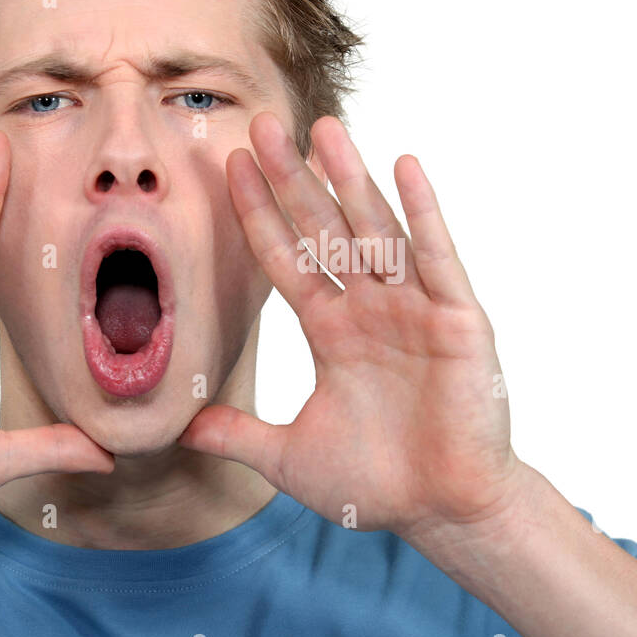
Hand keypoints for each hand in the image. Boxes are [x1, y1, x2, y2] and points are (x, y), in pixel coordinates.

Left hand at [178, 113, 524, 538]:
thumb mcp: (290, 457)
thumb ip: (238, 434)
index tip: (229, 167)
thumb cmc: (377, 484)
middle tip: (263, 124)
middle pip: (324, 229)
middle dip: (292, 178)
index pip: (287, 258)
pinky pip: (437, 258)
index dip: (259, 213)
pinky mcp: (456, 319)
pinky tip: (404, 166)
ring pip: (375, 230)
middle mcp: (370, 309)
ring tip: (324, 127)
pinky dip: (423, 212)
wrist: (444, 512)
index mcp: (332, 331)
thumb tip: (180, 427)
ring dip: (350, 178)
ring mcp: (413, 308)